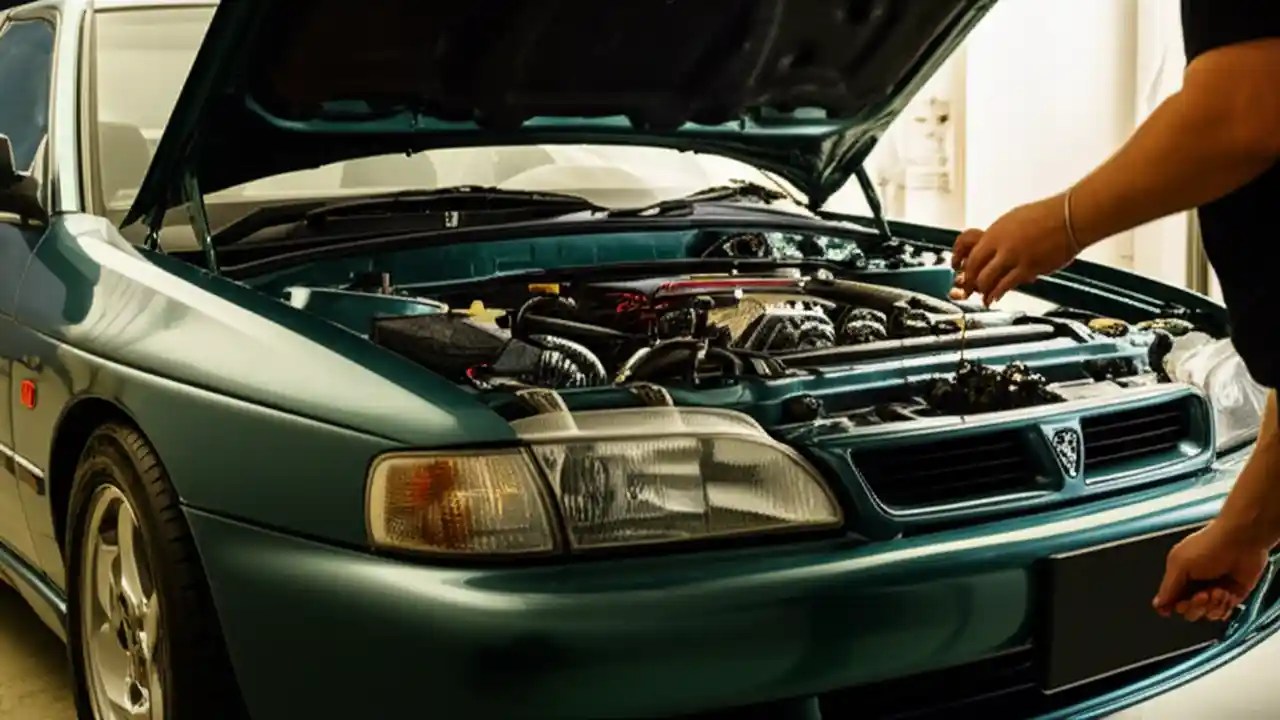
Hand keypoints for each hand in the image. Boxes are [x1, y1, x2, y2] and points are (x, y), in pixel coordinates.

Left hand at [948, 194, 1078, 304]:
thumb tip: (991, 247)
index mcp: (995, 232)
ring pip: (987, 280)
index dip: (964, 267)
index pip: (971, 254)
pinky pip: (1006, 285)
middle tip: (969, 289)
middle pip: (974, 269)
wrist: (1068, 218)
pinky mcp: (1029, 269)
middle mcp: (1001, 245)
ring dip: (983, 290)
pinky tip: (996, 296)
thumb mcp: (1013, 220)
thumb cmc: (1046, 216)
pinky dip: (997, 293)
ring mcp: (1014, 258)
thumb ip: (999, 236)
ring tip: (984, 296)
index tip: (962, 273)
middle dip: (969, 282)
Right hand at [1153, 521, 1268, 621]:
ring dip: (1212, 606)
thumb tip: (1158, 605)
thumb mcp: (1180, 564)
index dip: (1176, 606)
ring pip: (1207, 614)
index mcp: (1179, 576)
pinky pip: (1224, 612)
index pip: (1172, 601)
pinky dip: (1225, 606)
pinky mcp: (1232, 595)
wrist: (1242, 542)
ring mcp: (1214, 591)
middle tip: (1203, 595)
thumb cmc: (1208, 547)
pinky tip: (1227, 593)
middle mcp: (1196, 585)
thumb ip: (1168, 587)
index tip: (1182, 603)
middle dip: (1196, 606)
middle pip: (1189, 612)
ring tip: (1218, 591)